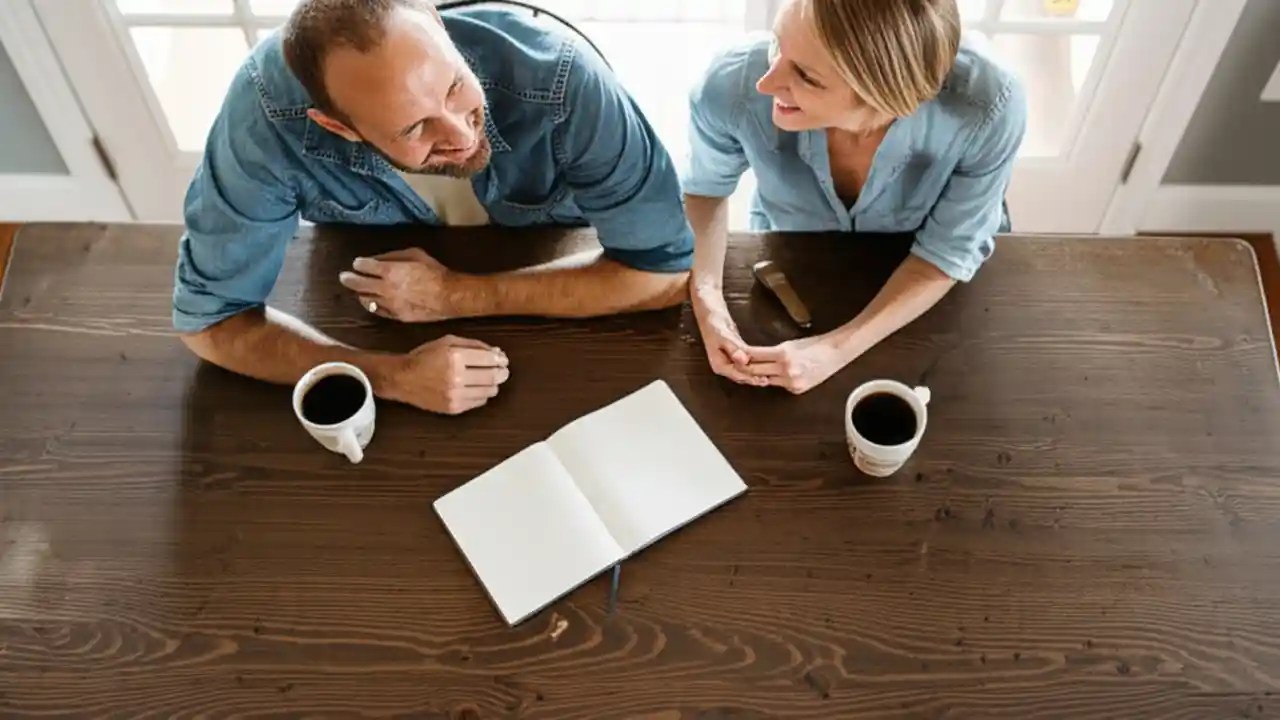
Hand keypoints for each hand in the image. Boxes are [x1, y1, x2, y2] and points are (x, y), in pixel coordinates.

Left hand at [339, 247, 460, 322]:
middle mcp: (385, 289)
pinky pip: (378, 311)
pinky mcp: (396, 316)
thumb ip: (394, 256)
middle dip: (349, 279)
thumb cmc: (434, 271)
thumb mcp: (415, 254)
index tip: (357, 263)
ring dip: (360, 294)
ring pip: (366, 300)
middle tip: (343, 277)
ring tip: (358, 291)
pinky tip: (372, 302)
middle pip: (359, 284)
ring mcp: (389, 304)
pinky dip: (373, 305)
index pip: (364, 266)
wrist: (449, 296)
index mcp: (389, 271)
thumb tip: (378, 259)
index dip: (358, 264)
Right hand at [385, 335, 509, 414]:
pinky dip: (482, 394)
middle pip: (492, 377)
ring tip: (487, 379)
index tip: (502, 359)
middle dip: (501, 373)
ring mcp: (455, 395)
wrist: (402, 379)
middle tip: (502, 370)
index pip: (489, 360)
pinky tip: (475, 388)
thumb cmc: (425, 357)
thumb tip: (496, 352)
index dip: (500, 359)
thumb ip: (473, 345)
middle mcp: (456, 377)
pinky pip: (479, 402)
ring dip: (493, 384)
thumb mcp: (447, 342)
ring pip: (489, 391)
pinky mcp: (454, 408)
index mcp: (455, 357)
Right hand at [692, 293, 762, 385]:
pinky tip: (763, 366)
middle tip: (770, 379)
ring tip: (769, 376)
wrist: (710, 311)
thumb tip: (744, 361)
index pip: (737, 374)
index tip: (763, 378)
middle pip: (741, 375)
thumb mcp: (724, 336)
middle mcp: (723, 365)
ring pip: (744, 371)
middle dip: (754, 378)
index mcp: (719, 364)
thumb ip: (734, 349)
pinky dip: (753, 365)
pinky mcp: (734, 354)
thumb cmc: (714, 322)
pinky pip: (745, 363)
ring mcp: (728, 360)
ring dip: (755, 374)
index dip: (751, 377)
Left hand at [741, 336, 846, 394]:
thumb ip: (771, 352)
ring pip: (765, 381)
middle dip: (745, 368)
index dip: (742, 356)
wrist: (836, 353)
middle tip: (736, 365)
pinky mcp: (797, 389)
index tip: (735, 354)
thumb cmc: (815, 345)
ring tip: (753, 371)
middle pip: (755, 371)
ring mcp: (792, 382)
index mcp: (783, 354)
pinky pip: (780, 386)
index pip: (753, 356)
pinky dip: (776, 381)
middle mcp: (786, 370)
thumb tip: (752, 357)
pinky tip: (776, 375)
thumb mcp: (790, 344)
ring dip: (759, 376)